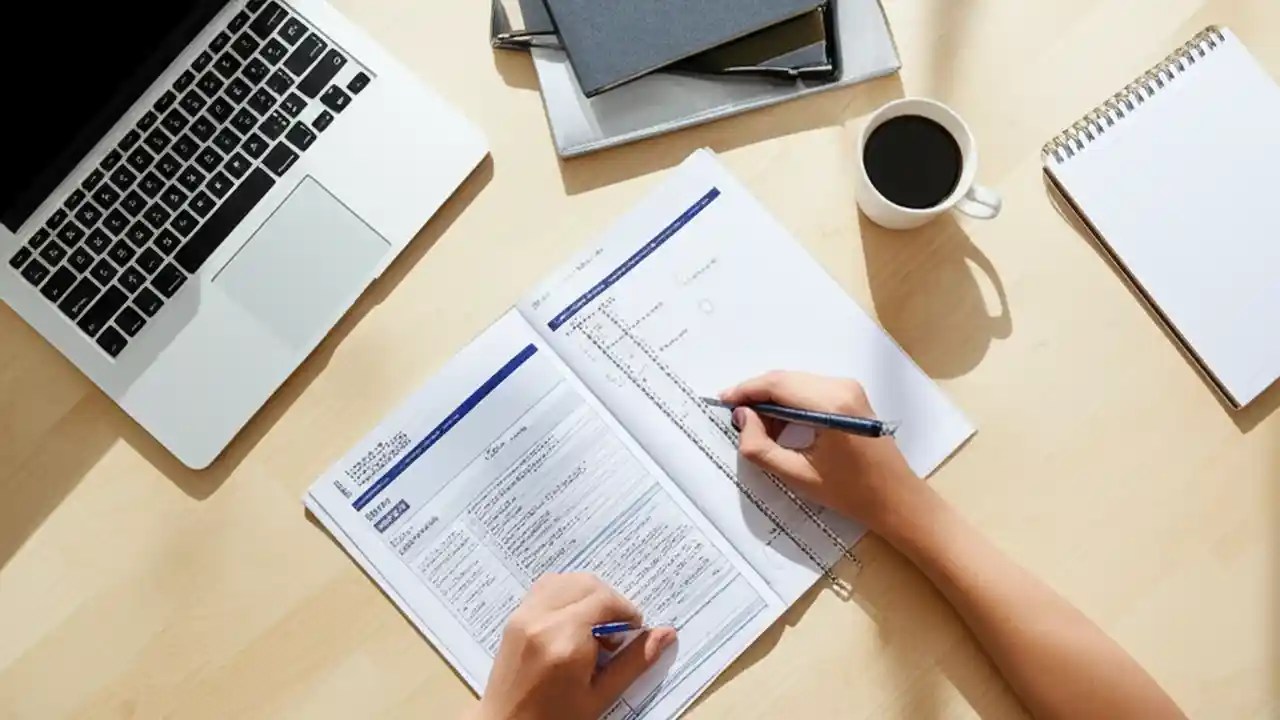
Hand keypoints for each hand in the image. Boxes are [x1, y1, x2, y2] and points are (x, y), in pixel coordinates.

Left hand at [472, 573, 676, 719]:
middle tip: (615, 632)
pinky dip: (565, 594)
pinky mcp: (513, 619)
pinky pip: (544, 588)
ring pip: (565, 580)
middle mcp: (540, 620)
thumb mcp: (600, 696)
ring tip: (593, 628)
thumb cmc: (556, 719)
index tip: (634, 631)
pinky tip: (572, 623)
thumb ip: (634, 662)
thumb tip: (666, 634)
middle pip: (586, 583)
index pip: (605, 600)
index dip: (627, 611)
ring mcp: (522, 616)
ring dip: (587, 594)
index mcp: (564, 641)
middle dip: (609, 601)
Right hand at [722, 372, 934, 538]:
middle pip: (785, 380)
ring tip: (760, 432)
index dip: (745, 390)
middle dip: (757, 397)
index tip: (722, 402)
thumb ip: (761, 448)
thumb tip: (742, 418)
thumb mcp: (798, 476)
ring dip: (774, 402)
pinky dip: (791, 403)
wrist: (896, 497)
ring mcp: (850, 387)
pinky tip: (783, 429)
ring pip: (796, 383)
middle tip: (738, 421)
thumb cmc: (851, 492)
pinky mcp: (852, 394)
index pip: (776, 385)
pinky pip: (810, 389)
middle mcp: (842, 386)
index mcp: (830, 405)